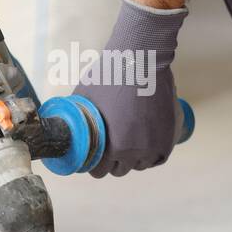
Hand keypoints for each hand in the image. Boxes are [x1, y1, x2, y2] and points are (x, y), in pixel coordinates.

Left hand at [73, 0, 187, 177]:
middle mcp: (133, 152)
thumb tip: (64, 127)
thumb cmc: (109, 76)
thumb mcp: (83, 98)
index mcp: (111, 146)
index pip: (98, 171)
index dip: (93, 164)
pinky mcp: (168, 137)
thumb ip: (76, 117)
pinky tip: (144, 148)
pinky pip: (158, 158)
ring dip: (133, 159)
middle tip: (110, 149)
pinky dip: (151, 156)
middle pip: (120, 170)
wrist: (141, 61)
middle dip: (112, 162)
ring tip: (128, 145)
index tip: (94, 156)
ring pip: (139, 165)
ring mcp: (153, 145)